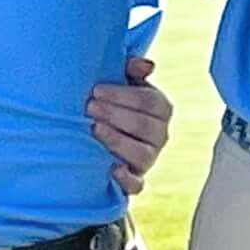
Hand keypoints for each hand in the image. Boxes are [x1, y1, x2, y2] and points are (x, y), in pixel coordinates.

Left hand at [88, 57, 172, 194]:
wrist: (100, 138)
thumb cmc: (113, 105)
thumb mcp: (124, 85)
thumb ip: (133, 71)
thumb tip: (145, 65)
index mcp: (160, 110)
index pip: (151, 102)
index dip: (123, 96)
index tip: (96, 90)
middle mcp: (160, 136)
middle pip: (146, 127)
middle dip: (116, 115)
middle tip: (89, 107)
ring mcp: (149, 160)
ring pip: (143, 154)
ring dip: (118, 141)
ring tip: (94, 129)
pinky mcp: (136, 181)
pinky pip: (137, 185)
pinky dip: (126, 179)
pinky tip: (110, 168)